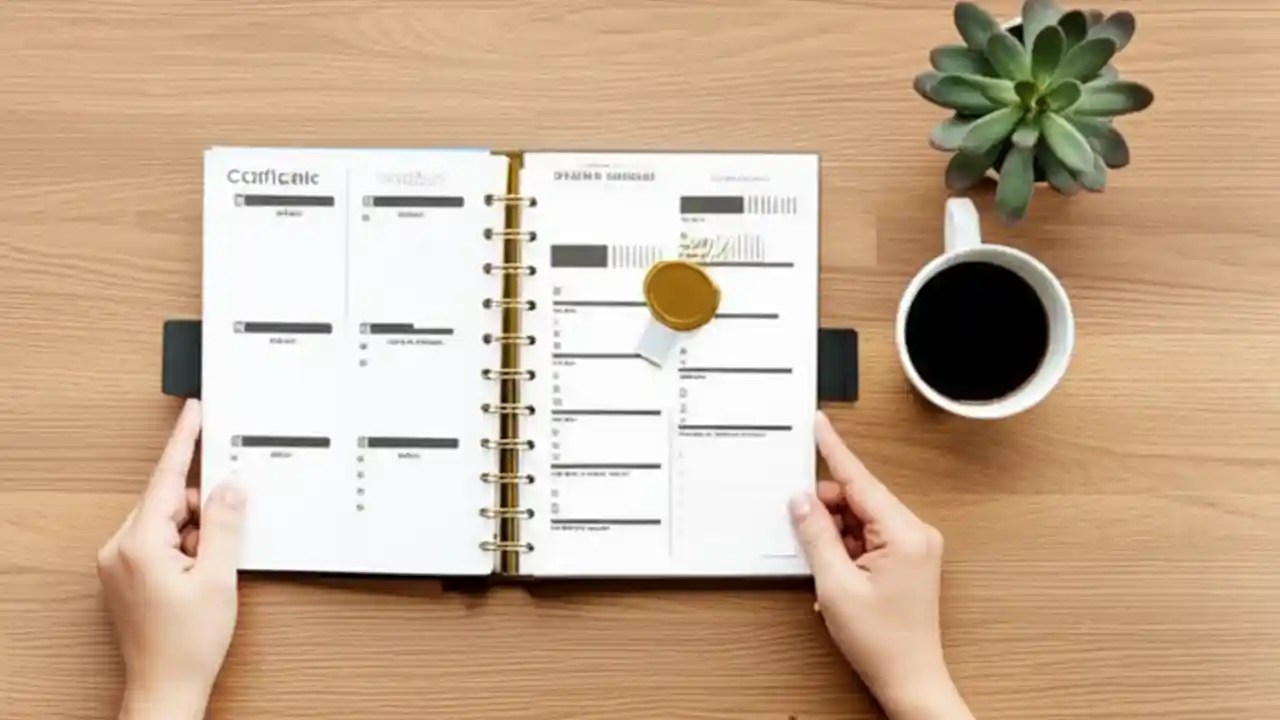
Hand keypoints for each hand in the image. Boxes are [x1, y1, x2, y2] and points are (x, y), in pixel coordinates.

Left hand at [97, 400, 245, 719]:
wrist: (166, 688)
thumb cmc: (187, 644)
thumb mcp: (218, 578)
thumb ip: (224, 525)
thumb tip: (230, 487)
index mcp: (139, 545)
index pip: (167, 479)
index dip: (184, 441)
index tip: (194, 412)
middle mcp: (120, 548)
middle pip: (169, 500)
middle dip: (202, 511)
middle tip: (221, 544)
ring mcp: (119, 562)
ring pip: (167, 521)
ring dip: (194, 534)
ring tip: (207, 573)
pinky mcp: (125, 573)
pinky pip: (158, 540)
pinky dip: (184, 547)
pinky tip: (196, 575)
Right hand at [789, 412, 971, 719]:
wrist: (909, 678)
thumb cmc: (882, 641)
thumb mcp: (836, 585)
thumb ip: (816, 536)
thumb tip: (800, 501)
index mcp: (904, 533)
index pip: (860, 479)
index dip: (834, 450)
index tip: (819, 423)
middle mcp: (916, 532)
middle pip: (857, 499)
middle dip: (827, 513)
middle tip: (807, 537)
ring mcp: (914, 544)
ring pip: (860, 518)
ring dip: (837, 536)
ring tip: (831, 572)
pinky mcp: (908, 556)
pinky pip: (868, 535)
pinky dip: (847, 548)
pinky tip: (840, 575)